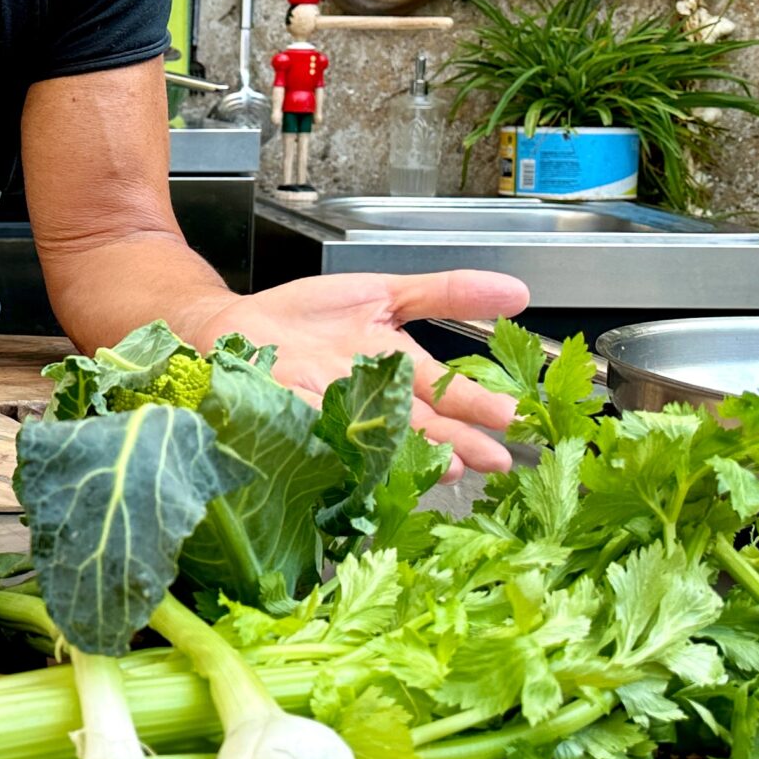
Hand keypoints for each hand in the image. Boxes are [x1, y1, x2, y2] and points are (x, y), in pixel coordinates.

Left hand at [180, 269, 530, 476]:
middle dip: (458, 443)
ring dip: (411, 452)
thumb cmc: (311, 319)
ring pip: (380, 437)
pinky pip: (314, 423)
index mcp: (399, 377)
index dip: (479, 408)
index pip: (449, 396)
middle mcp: (372, 404)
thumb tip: (518, 292)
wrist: (240, 325)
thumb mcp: (386, 293)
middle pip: (421, 426)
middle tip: (492, 460)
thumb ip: (446, 294)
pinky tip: (358, 444)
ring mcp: (333, 413)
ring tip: (444, 466)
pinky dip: (333, 430)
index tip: (512, 421)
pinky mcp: (289, 412)